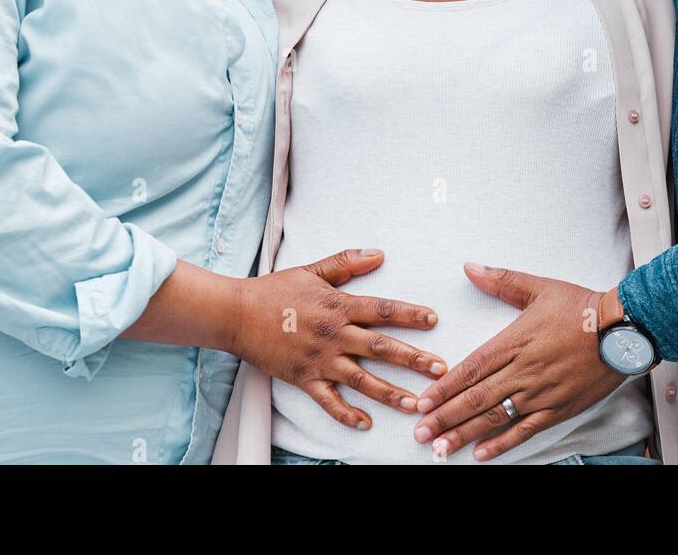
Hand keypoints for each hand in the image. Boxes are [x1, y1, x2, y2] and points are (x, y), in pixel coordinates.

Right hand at [233, 249, 445, 428]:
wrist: (237, 314)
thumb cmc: (275, 289)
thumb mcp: (312, 270)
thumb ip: (346, 263)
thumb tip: (379, 254)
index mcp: (338, 307)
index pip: (382, 310)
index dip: (410, 314)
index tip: (434, 320)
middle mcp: (334, 335)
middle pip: (380, 348)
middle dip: (413, 359)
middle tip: (440, 369)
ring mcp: (319, 360)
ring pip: (361, 379)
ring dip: (389, 392)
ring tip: (414, 403)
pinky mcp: (304, 378)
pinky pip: (328, 401)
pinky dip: (346, 414)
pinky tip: (365, 423)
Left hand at [412, 264, 623, 460]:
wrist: (622, 329)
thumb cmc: (581, 307)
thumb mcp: (539, 287)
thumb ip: (502, 280)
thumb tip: (471, 268)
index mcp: (515, 341)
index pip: (471, 368)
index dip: (444, 387)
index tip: (423, 402)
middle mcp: (524, 370)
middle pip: (476, 398)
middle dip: (445, 417)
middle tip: (421, 433)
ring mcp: (541, 392)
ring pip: (496, 417)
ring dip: (465, 434)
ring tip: (441, 448)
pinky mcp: (559, 408)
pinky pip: (526, 429)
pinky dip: (502, 443)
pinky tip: (482, 454)